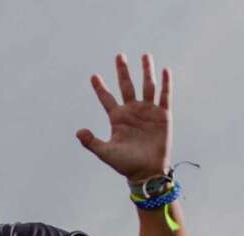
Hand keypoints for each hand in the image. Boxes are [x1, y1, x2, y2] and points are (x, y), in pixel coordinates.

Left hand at [76, 52, 171, 182]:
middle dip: (123, 71)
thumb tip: (78, 132)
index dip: (100, 88)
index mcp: (118, 118)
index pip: (107, 99)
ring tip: (145, 56)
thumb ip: (92, 142)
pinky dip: (166, 84)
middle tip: (119, 55)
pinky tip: (165, 70)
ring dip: (146, 71)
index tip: (93, 76)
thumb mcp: (106, 153)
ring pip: (147, 86)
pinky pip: (164, 96)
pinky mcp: (163, 115)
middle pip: (126, 86)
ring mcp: (148, 111)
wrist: (147, 172)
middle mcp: (132, 111)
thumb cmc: (126, 164)